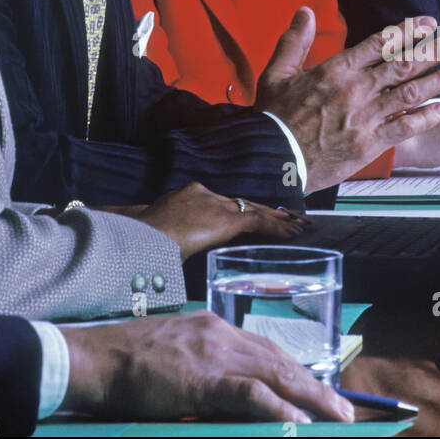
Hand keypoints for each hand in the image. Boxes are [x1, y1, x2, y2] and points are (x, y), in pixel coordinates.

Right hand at [60, 309, 353, 422]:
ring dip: (312, 397)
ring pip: (275, 373)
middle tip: (345, 410)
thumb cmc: (126, 362)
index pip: (266, 350)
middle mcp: (218, 333)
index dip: (297, 371)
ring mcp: (212, 352)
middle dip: (316, 386)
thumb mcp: (173, 358)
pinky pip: (250, 392)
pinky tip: (300, 420)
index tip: (319, 390)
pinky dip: (279, 407)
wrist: (95, 358)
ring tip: (338, 417)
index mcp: (211, 327)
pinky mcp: (202, 377)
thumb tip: (236, 397)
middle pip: (279, 360)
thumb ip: (206, 370)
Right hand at [131, 181, 306, 259]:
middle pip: (241, 202)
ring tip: (298, 223)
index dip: (240, 208)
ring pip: (253, 209)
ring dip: (277, 218)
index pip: (222, 202)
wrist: (143, 234)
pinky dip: (276, 228)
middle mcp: (205, 194)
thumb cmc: (141, 235)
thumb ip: (163, 231)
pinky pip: (257, 222)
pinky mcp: (225, 220)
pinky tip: (291, 233)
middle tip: (288, 214)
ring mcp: (216, 205)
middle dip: (265, 209)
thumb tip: (157, 244)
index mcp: (188, 194)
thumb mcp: (152, 228)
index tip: (251, 213)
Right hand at [255, 9, 439, 191]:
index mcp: (335, 70)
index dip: (408, 30)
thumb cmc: (275, 117)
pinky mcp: (370, 143)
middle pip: (403, 65)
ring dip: (438, 81)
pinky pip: (405, 127)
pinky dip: (426, 117)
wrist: (275, 158)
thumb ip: (295, 40)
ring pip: (410, 94)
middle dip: (434, 51)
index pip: (380, 43)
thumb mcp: (278, 73)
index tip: (428, 22)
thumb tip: (304, 12)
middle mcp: (356, 90)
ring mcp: (366, 117)